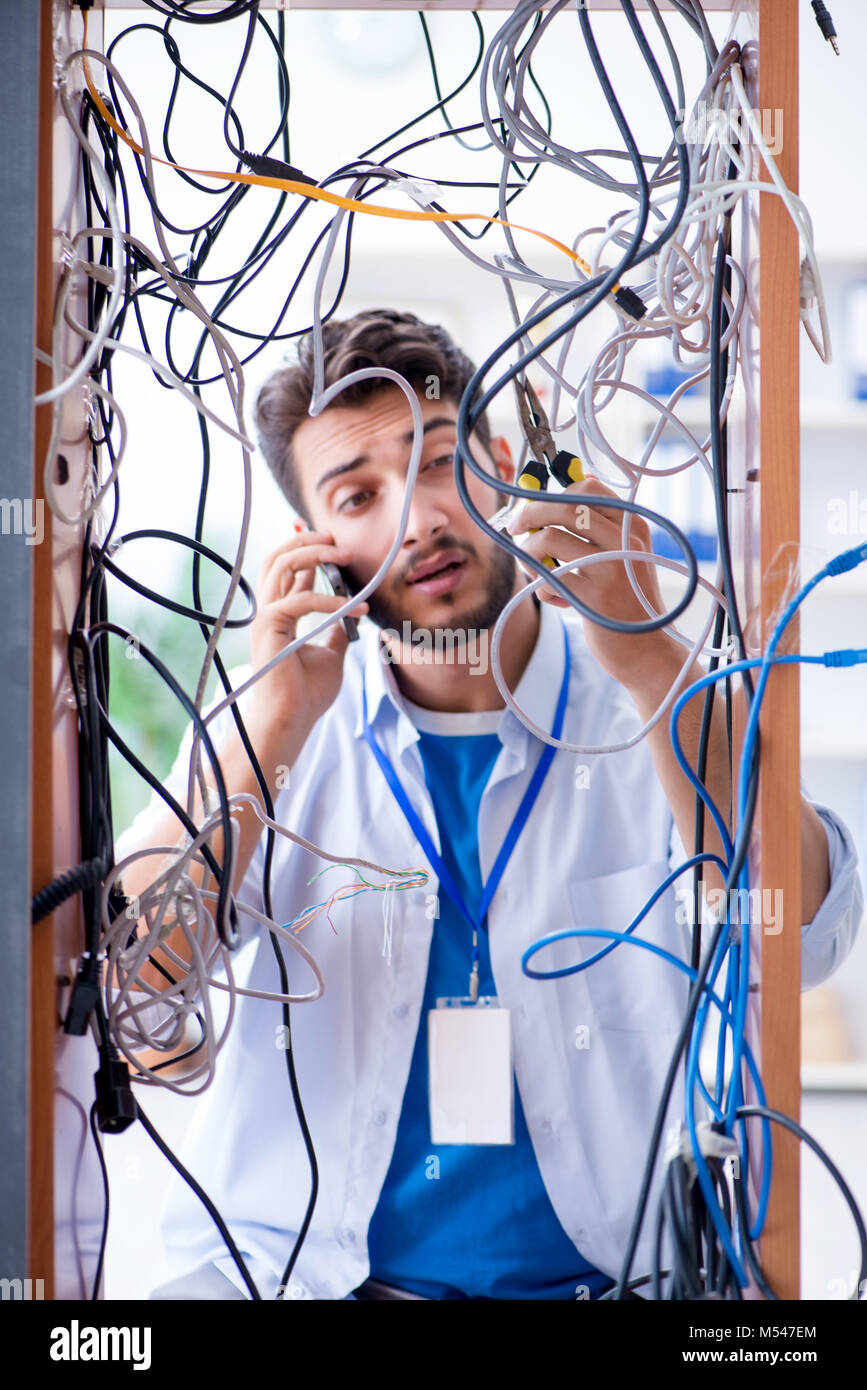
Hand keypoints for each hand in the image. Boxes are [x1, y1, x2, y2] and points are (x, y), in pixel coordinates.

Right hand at [247, 529, 367, 748]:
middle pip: (278, 557)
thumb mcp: (331, 654)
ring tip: (346, 556)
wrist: (291, 720)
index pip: (290, 570)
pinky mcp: (270, 627)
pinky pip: (301, 601)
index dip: (307, 546)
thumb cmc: (307, 694)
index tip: (331, 535)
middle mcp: (270, 611)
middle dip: (306, 540)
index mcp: (281, 614)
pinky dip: (332, 601)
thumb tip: (351, 616)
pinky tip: (357, 608)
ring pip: (283, 565)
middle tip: (337, 538)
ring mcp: (266, 617)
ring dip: (316, 555)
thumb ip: (335, 631)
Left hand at [506, 475, 680, 692]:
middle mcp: (625, 541)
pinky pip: (547, 578)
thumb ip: (605, 524)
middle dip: (530, 513)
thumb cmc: (629, 599)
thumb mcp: (628, 554)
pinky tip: (553, 597)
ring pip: (550, 539)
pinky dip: (540, 586)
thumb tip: (578, 479)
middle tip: (515, 527)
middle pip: (565, 506)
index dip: (554, 494)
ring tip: (534, 569)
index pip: (589, 487)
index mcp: (634, 525)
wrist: (647, 648)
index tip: (537, 507)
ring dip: (530, 553)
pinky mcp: (593, 597)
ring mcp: (610, 568)